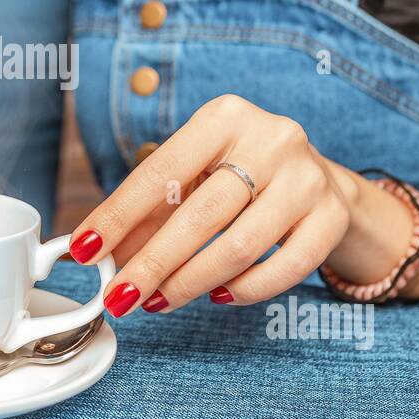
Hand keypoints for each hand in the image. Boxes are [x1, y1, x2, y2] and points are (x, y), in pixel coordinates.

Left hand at [68, 94, 361, 314]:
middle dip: (151, 263)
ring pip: (239, 246)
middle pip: (199, 214)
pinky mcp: (332, 217)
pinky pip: (284, 268)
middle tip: (119, 296)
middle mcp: (270, 139)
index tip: (86, 249)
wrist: (322, 181)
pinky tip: (216, 295)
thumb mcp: (195, 176)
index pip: (160, 171)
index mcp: (224, 117)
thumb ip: (149, 212)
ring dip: (189, 283)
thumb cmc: (242, 177)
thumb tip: (97, 252)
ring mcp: (307, 177)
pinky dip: (244, 290)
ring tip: (159, 301)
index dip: (118, 215)